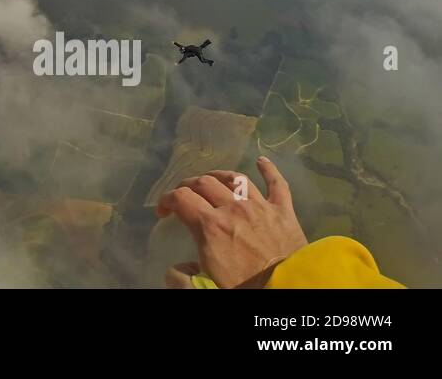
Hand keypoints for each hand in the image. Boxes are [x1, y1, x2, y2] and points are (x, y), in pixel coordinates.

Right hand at [155, 157, 307, 288]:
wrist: (289, 289)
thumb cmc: (246, 286)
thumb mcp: (207, 283)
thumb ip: (182, 276)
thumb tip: (174, 269)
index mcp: (210, 225)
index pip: (179, 198)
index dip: (165, 200)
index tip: (163, 212)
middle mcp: (232, 208)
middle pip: (204, 182)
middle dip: (188, 186)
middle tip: (185, 196)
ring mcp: (260, 206)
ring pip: (234, 178)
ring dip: (219, 176)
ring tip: (212, 180)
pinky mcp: (283, 211)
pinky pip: (277, 184)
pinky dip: (269, 170)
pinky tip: (262, 161)